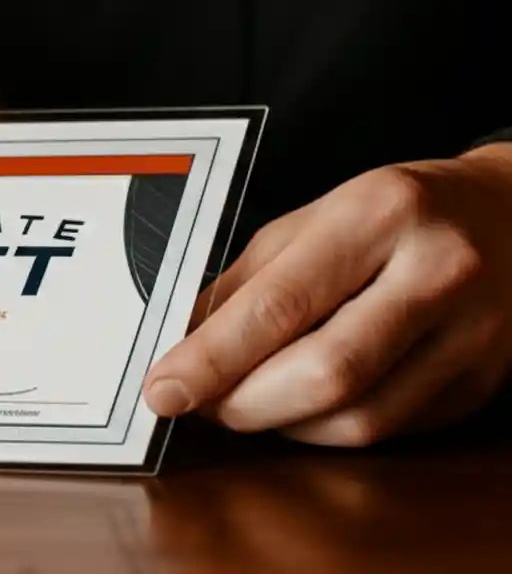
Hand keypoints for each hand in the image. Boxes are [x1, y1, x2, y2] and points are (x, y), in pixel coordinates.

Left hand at [142, 143, 511, 445]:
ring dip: (281, 424)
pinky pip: (387, 430)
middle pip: (324, 375)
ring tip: (247, 401)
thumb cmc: (395, 213)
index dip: (212, 359)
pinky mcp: (480, 384)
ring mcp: (472, 335)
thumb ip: (245, 281)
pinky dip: (326, 429)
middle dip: (243, 403)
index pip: (281, 304)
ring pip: (357, 420)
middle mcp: (436, 272)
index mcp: (379, 214)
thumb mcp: (313, 218)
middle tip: (200, 404)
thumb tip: (179, 343)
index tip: (162, 390)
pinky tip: (301, 406)